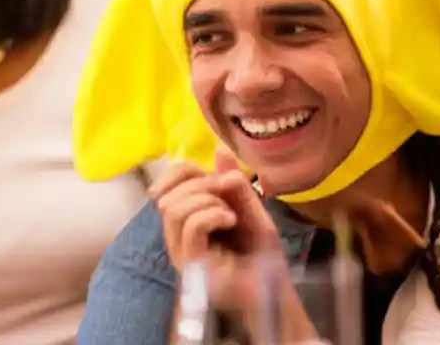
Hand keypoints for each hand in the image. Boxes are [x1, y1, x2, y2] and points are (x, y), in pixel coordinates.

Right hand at [152, 148, 315, 340]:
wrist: (273, 288)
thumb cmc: (260, 253)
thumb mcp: (251, 209)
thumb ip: (235, 183)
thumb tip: (220, 151)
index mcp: (186, 220)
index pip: (166, 184)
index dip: (182, 170)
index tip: (214, 176)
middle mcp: (177, 237)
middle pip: (168, 194)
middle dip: (202, 184)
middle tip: (229, 195)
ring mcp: (182, 253)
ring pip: (174, 208)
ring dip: (207, 199)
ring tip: (230, 213)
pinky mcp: (193, 265)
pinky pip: (191, 226)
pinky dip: (212, 213)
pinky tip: (231, 220)